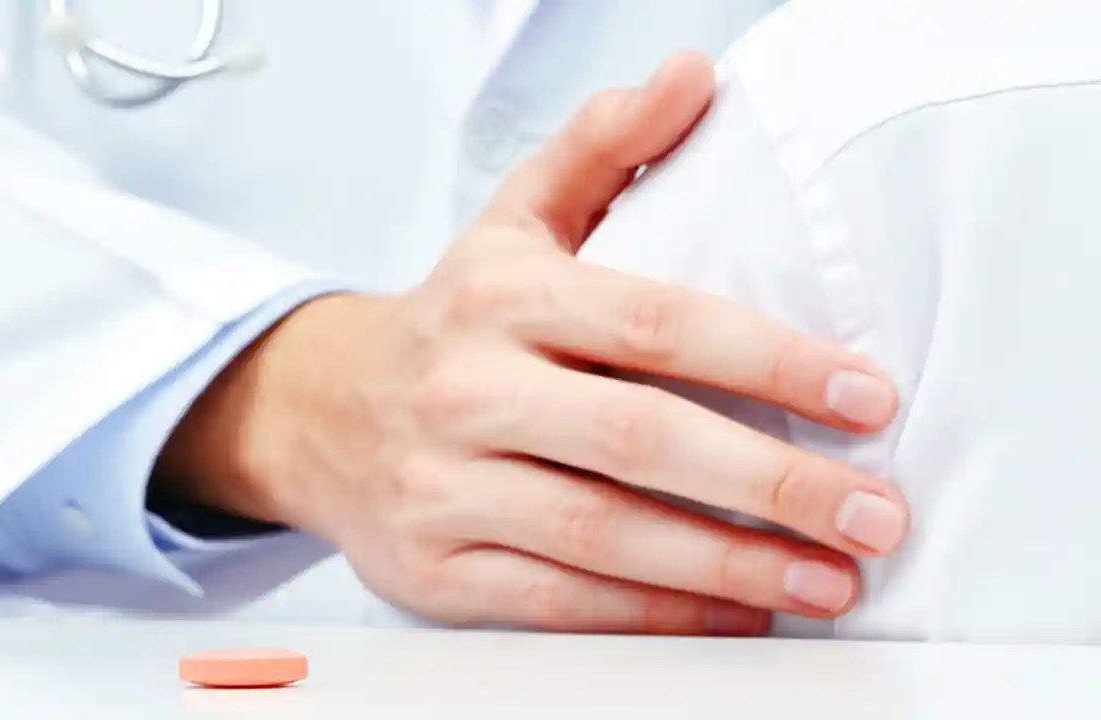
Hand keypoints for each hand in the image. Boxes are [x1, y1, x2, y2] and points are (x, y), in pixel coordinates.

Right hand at [157, 52, 907, 634]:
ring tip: (830, 579)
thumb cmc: (451, 319)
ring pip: (602, 533)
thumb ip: (603, 149)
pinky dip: (656, 614)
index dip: (767, 361)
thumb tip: (691, 77)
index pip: (652, 322)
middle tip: (874, 515)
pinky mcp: (435, 568)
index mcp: (502, 294)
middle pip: (637, 438)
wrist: (317, 413)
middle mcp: (469, 388)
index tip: (863, 398)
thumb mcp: (514, 221)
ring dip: (729, 564)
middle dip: (772, 483)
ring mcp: (444, 485)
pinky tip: (737, 613)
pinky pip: (557, 601)